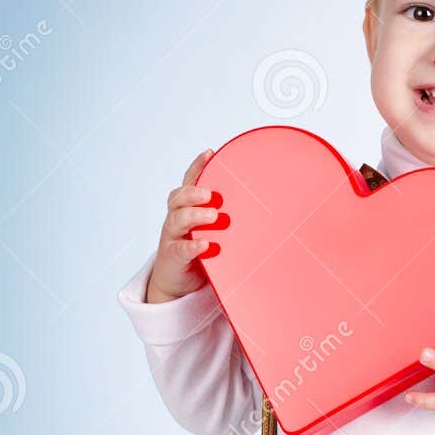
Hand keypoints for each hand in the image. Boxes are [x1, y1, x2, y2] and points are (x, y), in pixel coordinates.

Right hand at [145, 149, 220, 302]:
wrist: (176, 281)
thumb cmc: (198, 249)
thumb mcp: (212, 228)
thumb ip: (226, 214)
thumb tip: (261, 200)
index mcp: (186, 206)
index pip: (189, 182)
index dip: (197, 167)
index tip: (210, 154)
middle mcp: (177, 217)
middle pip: (179, 198)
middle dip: (194, 192)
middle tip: (210, 193)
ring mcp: (173, 237)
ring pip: (178, 219)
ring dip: (195, 215)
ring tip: (212, 216)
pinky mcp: (173, 256)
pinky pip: (181, 249)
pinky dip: (192, 246)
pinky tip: (205, 244)